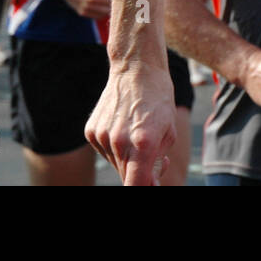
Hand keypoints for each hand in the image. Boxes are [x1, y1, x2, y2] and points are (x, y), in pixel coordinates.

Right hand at [86, 60, 176, 185]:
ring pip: (116, 164)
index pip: (135, 185)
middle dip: (140, 173)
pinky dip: (115, 147)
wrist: (137, 70)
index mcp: (143, 143)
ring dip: (127, 159)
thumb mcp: (169, 132)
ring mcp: (102, 136)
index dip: (143, 190)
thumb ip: (158, 163)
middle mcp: (119, 142)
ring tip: (138, 133)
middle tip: (153, 153)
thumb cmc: (159, 101)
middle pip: (127, 176)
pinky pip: (104, 151)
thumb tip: (150, 184)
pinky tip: (123, 127)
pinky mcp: (91, 131)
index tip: (148, 186)